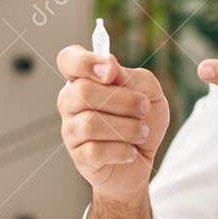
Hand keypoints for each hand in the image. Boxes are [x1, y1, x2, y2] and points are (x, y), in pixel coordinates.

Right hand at [57, 46, 170, 202]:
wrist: (145, 159)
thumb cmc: (143, 120)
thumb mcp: (149, 92)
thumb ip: (131, 76)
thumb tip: (109, 67)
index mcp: (84, 79)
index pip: (68, 60)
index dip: (85, 61)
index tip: (111, 71)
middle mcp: (71, 102)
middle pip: (83, 91)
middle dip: (123, 100)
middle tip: (144, 108)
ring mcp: (71, 130)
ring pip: (91, 123)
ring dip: (127, 128)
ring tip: (142, 133)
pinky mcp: (80, 157)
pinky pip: (96, 151)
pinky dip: (122, 151)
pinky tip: (131, 152)